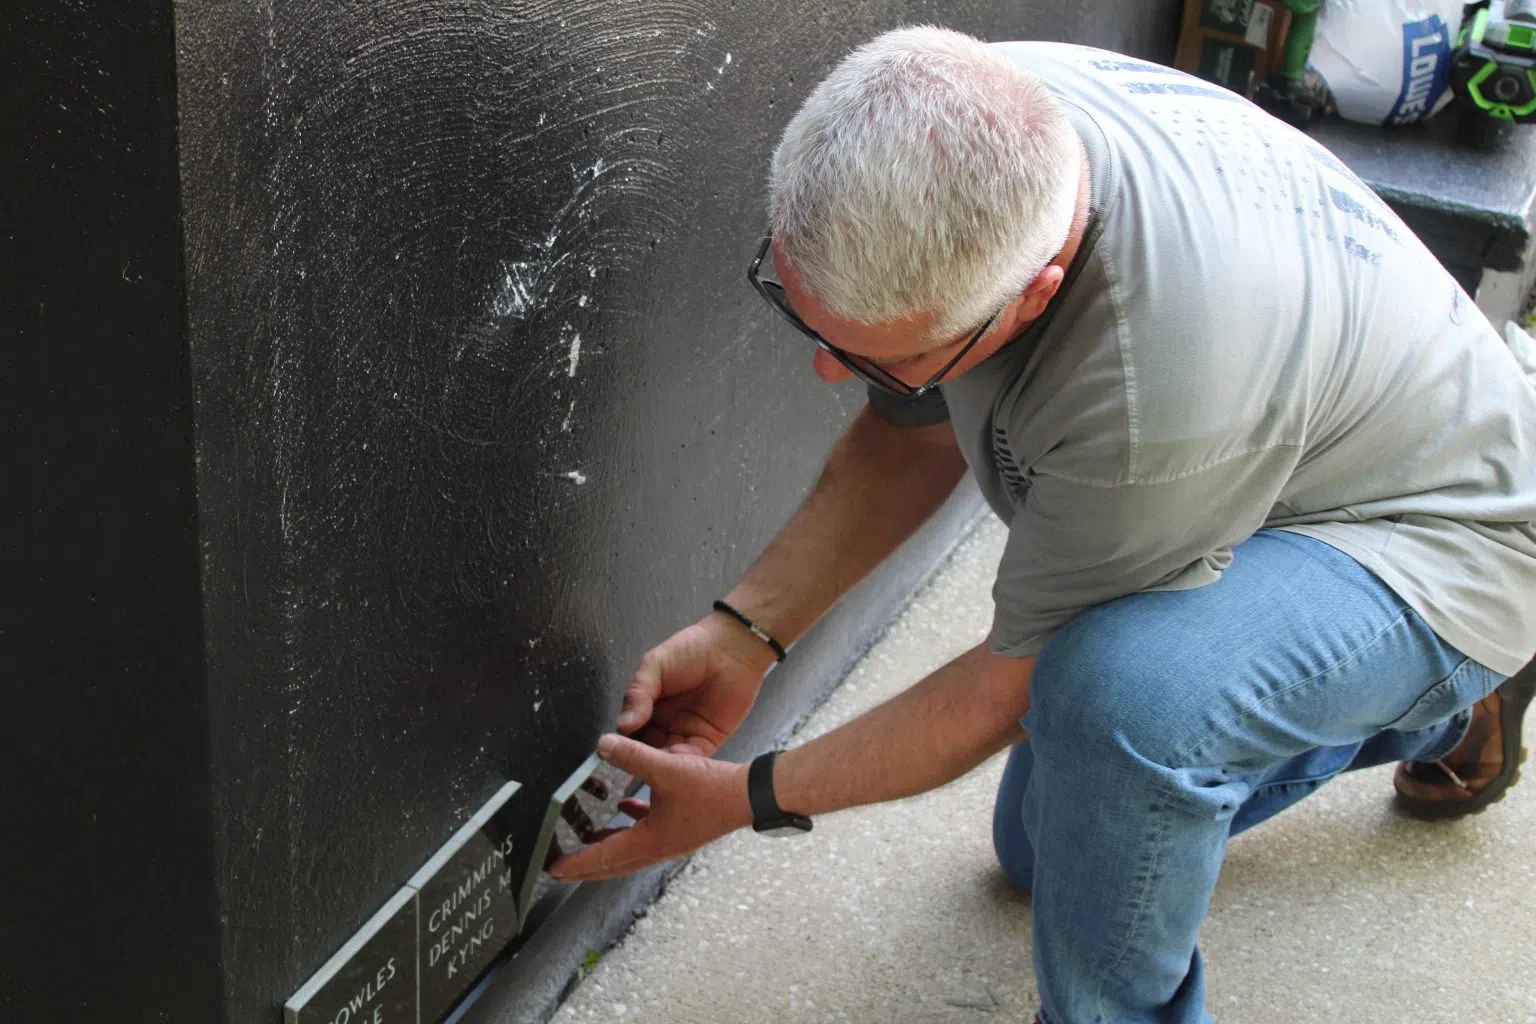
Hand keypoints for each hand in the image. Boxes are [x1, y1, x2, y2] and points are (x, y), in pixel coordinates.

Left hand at [548, 734, 752, 881]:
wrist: (749, 795)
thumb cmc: (713, 789)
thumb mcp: (667, 768)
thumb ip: (633, 755)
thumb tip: (603, 745)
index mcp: (651, 841)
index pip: (604, 858)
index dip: (576, 863)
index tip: (553, 869)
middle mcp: (658, 848)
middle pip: (614, 863)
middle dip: (586, 865)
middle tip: (562, 866)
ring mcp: (670, 840)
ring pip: (629, 850)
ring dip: (607, 846)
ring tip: (587, 838)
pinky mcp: (680, 828)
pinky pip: (646, 832)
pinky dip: (630, 825)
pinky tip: (626, 806)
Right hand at [618, 613, 777, 754]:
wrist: (732, 648)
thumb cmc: (691, 649)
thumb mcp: (655, 665)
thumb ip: (638, 693)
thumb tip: (623, 724)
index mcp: (648, 705)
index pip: (629, 730)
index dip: (621, 742)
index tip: (612, 753)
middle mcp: (664, 722)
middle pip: (646, 748)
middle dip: (638, 760)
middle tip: (628, 767)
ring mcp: (685, 732)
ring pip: (667, 756)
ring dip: (659, 765)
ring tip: (648, 770)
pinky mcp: (707, 740)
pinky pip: (691, 757)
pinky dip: (681, 763)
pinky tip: (671, 765)